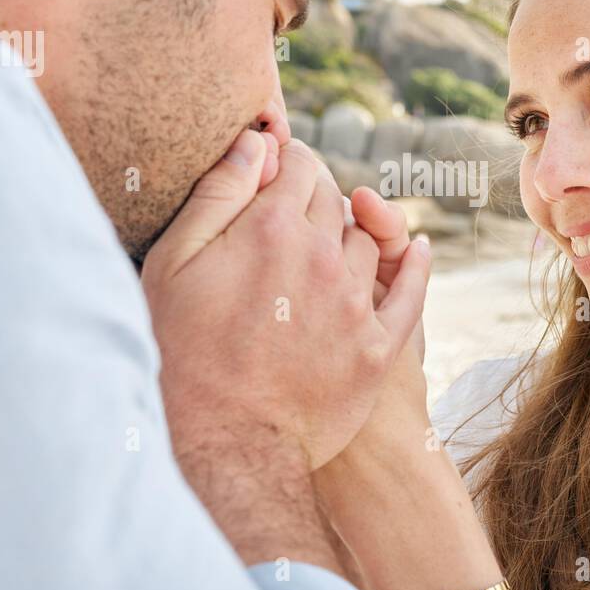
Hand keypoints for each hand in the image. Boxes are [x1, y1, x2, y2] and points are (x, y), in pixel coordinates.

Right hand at [142, 136, 431, 471]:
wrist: (223, 446)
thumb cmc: (181, 354)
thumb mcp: (174, 266)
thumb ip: (218, 196)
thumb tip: (254, 143)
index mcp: (271, 227)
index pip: (296, 164)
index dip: (285, 160)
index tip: (275, 168)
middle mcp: (322, 256)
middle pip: (332, 199)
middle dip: (313, 195)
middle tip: (290, 209)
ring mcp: (354, 302)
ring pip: (365, 241)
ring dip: (346, 234)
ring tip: (320, 247)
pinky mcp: (377, 347)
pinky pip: (410, 291)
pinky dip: (414, 264)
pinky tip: (415, 249)